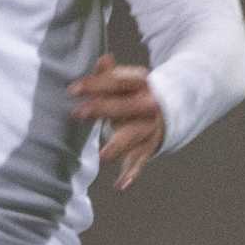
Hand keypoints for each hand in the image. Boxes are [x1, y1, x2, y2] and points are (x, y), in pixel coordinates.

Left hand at [68, 53, 165, 190]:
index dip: (96, 84)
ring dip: (117, 145)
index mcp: (142, 84)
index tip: (73, 89)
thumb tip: (103, 58)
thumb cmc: (135, 95)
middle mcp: (148, 106)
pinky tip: (120, 185)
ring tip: (102, 156)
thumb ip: (110, 74)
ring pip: (133, 136)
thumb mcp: (126, 82)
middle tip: (78, 113)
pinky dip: (131, 174)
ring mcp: (149, 128)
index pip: (119, 82)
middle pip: (125, 107)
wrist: (170, 110)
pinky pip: (139, 161)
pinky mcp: (148, 147)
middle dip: (102, 109)